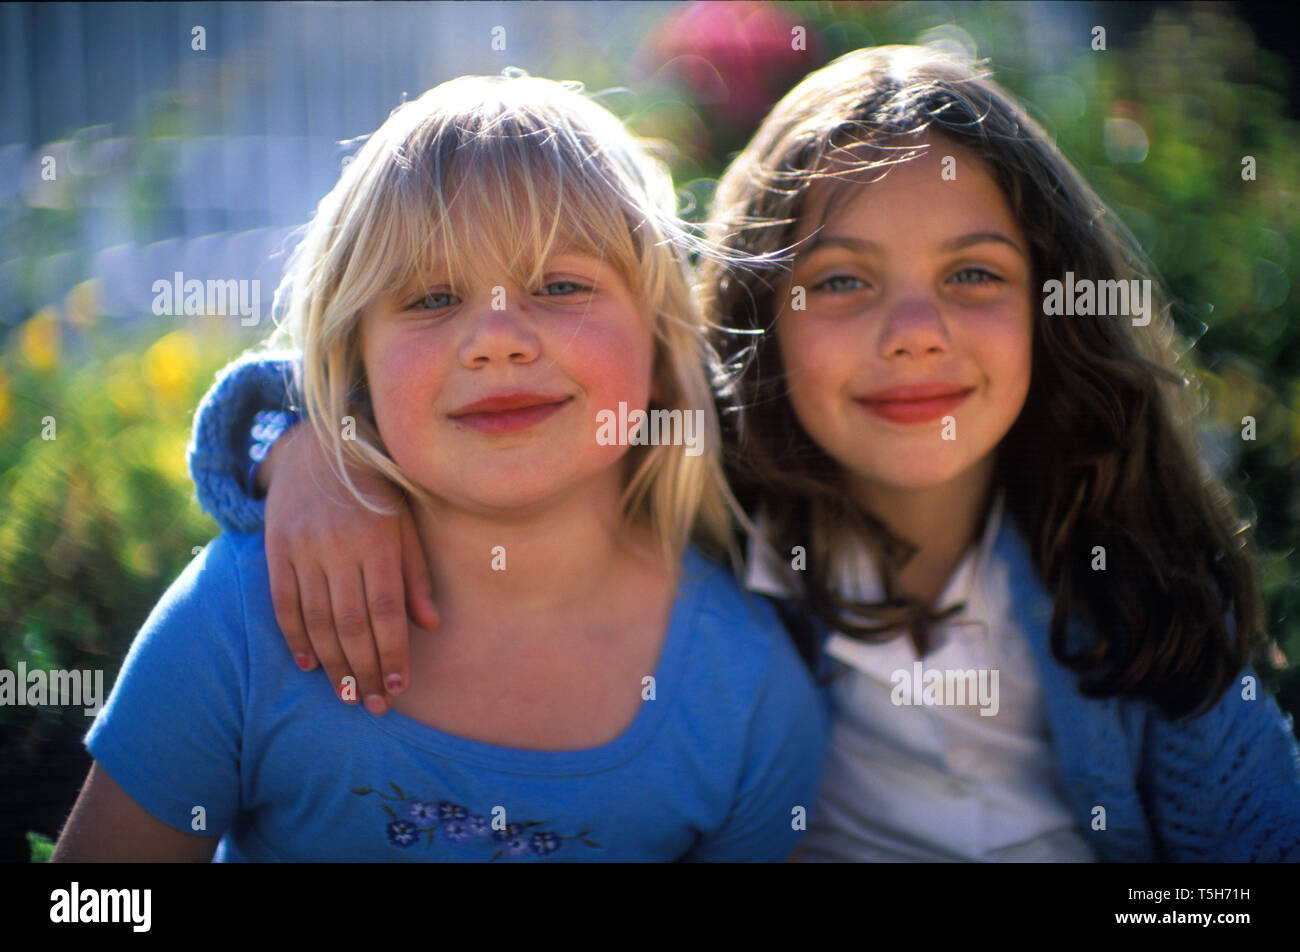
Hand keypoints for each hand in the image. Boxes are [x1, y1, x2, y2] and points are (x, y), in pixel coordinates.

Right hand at [262, 424, 438, 714]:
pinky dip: (295, 637)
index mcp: (377, 539)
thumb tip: (431, 624)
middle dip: (365, 670)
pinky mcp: (276, 549)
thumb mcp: (406, 520)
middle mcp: (338, 546)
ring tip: (347, 694)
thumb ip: (416, 572)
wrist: (317, 447)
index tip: (400, 686)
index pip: (386, 610)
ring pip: (317, 619)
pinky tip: (309, 664)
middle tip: (374, 704)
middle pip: (351, 623)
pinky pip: (283, 603)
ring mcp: (303, 548)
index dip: (392, 652)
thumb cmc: (376, 489)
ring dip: (333, 663)